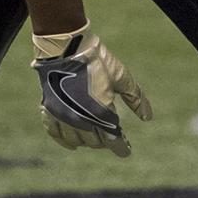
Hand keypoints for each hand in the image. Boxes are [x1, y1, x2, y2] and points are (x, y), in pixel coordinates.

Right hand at [30, 24, 151, 157]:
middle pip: (95, 142)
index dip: (121, 148)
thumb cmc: (96, 60)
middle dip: (105, 140)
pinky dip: (65, 141)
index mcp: (101, 112)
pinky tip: (72, 144)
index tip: (126, 150)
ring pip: (76, 141)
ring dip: (87, 140)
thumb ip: (135, 98)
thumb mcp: (121, 77)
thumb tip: (147, 117)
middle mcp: (81, 119)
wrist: (66, 47)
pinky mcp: (49, 110)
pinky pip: (55, 134)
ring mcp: (63, 116)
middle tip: (110, 134)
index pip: (113, 141)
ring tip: (93, 135)